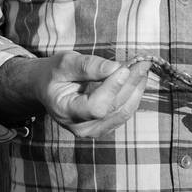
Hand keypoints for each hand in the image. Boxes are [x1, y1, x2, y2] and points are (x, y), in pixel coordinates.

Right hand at [34, 51, 151, 139]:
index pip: (95, 107)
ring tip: (143, 67)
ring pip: (123, 111)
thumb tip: (115, 68)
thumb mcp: (64, 63)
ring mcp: (93, 130)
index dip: (112, 89)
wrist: (48, 88)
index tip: (124, 68)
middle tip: (142, 62)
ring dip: (136, 88)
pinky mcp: (104, 127)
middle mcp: (80, 127)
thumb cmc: (54, 74)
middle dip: (129, 83)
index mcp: (65, 111)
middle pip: (113, 107)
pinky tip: (137, 78)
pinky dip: (133, 94)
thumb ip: (87, 66)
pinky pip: (124, 112)